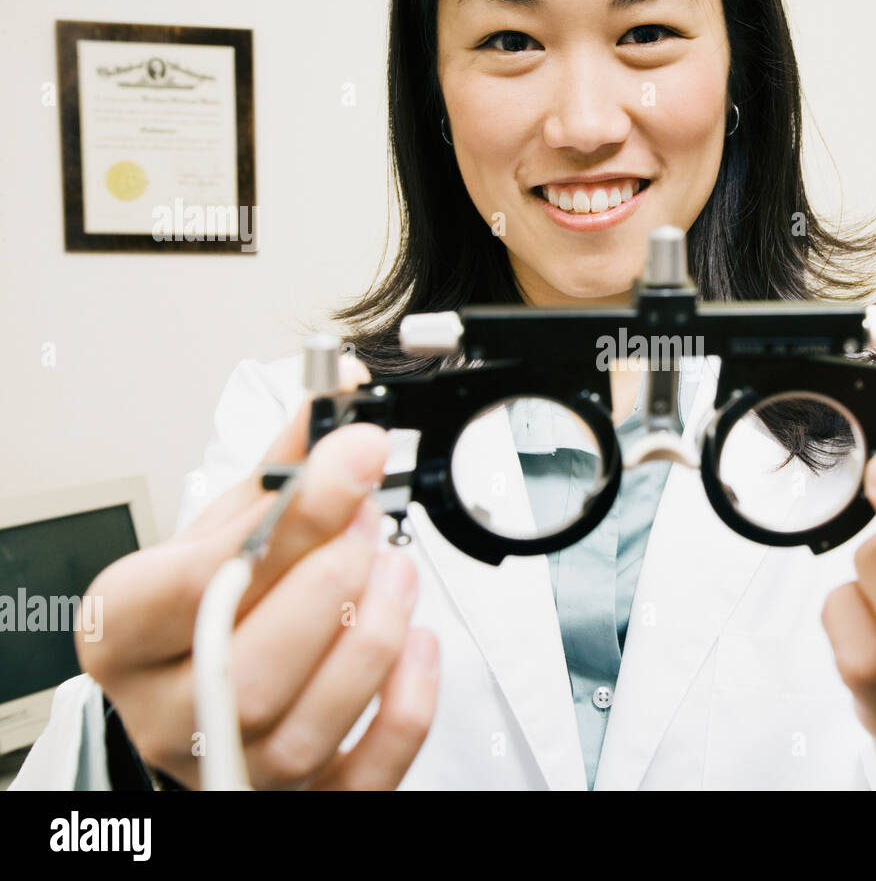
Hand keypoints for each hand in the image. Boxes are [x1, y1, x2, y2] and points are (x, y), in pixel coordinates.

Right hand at [77, 357, 439, 788]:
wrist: (209, 686)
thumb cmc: (211, 608)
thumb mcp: (224, 529)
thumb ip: (277, 471)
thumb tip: (334, 401)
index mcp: (128, 634)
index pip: (189, 586)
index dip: (283, 520)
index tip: (351, 458)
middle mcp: (170, 713)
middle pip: (250, 670)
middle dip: (333, 583)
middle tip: (370, 526)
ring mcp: (234, 768)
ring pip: (305, 724)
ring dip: (375, 633)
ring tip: (398, 571)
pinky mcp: (303, 799)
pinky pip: (363, 774)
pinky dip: (407, 703)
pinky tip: (421, 644)